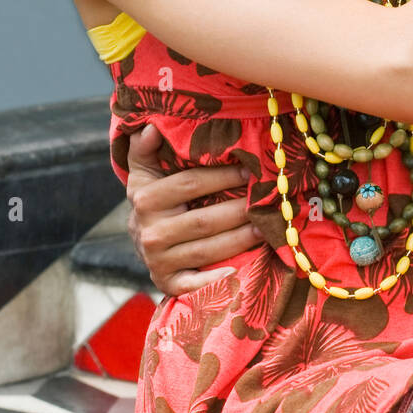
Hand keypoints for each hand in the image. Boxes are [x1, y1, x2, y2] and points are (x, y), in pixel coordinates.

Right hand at [124, 124, 261, 295]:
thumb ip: (145, 147)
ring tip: (267, 227)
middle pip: (204, 220)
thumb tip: (153, 127)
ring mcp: (158, 261)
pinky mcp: (168, 283)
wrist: (143, 239)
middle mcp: (149, 232)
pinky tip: (239, 271)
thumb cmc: (155, 197)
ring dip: (241, 239)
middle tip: (269, 201)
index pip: (190, 184)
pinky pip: (195, 285)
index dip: (223, 176)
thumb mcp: (145, 170)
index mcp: (144, 198)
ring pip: (208, 250)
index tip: (251, 170)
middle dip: (240, 210)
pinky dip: (217, 280)